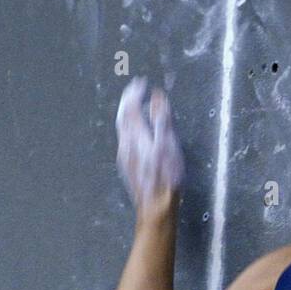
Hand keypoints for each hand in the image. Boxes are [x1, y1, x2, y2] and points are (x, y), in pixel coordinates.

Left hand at [115, 76, 184, 213]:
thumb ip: (162, 119)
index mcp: (136, 134)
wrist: (155, 207)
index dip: (135, 93)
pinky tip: (135, 132)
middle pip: (122, 116)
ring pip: (122, 128)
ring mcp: (124, 156)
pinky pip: (125, 139)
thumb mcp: (168, 145)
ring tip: (134, 106)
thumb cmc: (166, 177)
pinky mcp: (127, 167)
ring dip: (127, 114)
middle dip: (128, 101)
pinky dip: (129, 128)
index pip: (131, 106)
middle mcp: (126, 143)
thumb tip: (156, 96)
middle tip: (134, 90)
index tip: (141, 82)